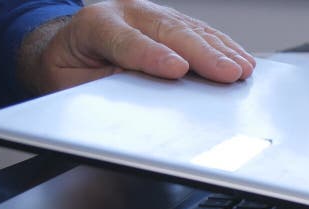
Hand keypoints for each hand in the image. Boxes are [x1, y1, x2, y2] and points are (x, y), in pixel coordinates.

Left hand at [18, 0, 254, 94]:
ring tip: (241, 69)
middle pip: (169, 32)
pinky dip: (223, 46)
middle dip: (202, 55)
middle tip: (227, 73)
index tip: (177, 71)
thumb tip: (138, 96)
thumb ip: (104, 86)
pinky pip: (200, 31)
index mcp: (95, 24)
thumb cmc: (69, 69)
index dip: (153, 56)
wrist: (66, 48)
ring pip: (190, 29)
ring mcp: (151, 13)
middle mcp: (126, 11)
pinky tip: (239, 58)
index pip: (127, 41)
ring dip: (220, 51)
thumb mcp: (71, 84)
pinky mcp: (170, 20)